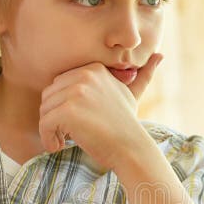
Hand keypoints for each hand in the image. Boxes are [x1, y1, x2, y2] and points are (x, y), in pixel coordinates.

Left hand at [38, 53, 162, 169]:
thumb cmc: (127, 125)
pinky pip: (44, 123)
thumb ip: (143, 75)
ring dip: (49, 129)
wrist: (131, 148)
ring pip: (44, 109)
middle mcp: (85, 75)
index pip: (60, 84)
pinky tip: (58, 146)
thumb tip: (159, 55)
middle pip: (49, 95)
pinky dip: (47, 138)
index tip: (73, 123)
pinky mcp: (68, 111)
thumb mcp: (133, 94)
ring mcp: (76, 92)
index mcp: (94, 68)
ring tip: (62, 141)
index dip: (62, 105)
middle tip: (64, 134)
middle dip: (53, 116)